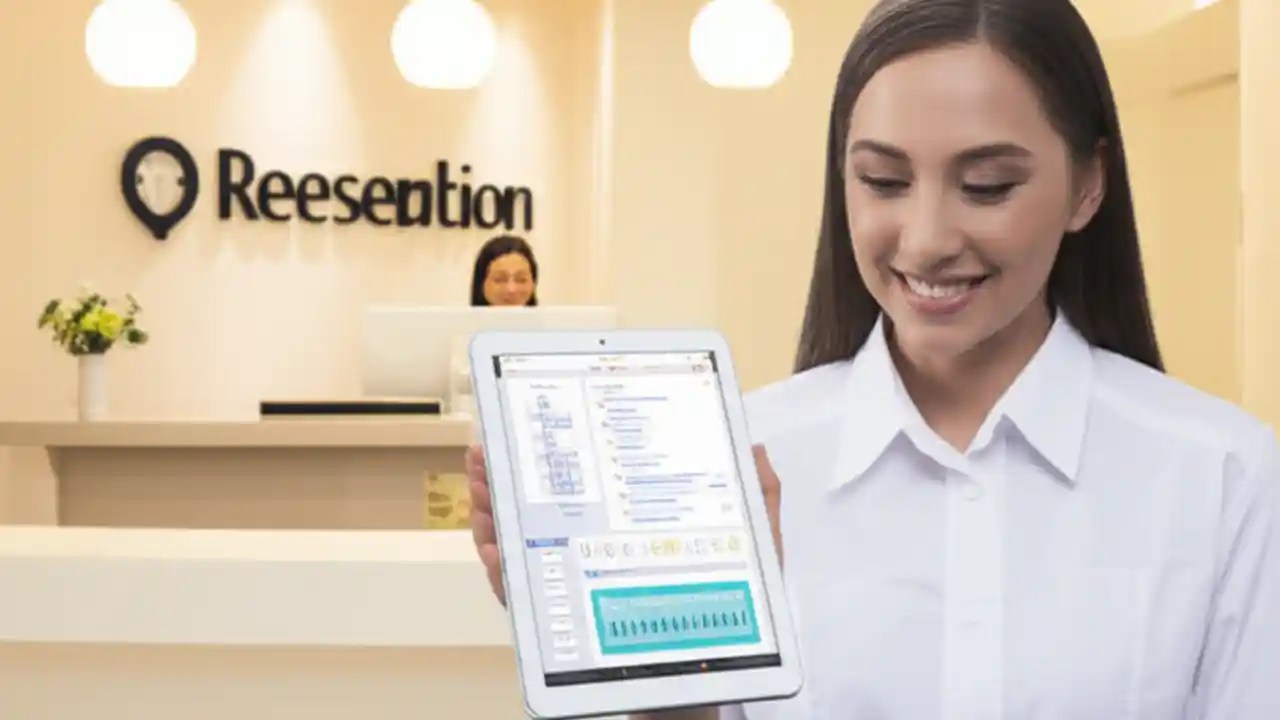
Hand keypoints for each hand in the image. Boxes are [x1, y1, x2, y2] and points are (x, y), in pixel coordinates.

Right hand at [465, 443, 783, 605]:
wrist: (706, 686)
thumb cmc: (726, 618)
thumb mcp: (752, 553)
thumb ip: (759, 499)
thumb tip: (757, 448)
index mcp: (626, 532)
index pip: (583, 489)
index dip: (550, 461)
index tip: (525, 434)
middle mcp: (592, 558)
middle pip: (540, 514)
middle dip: (504, 484)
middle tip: (483, 457)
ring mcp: (576, 592)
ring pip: (522, 552)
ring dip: (492, 520)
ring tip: (482, 495)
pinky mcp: (568, 628)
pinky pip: (526, 604)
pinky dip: (505, 577)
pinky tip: (496, 552)